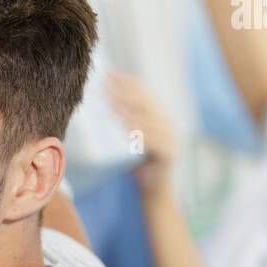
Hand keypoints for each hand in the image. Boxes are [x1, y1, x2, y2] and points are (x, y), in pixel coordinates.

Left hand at [106, 71, 175, 197]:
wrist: (154, 192)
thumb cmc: (137, 164)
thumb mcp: (127, 139)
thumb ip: (119, 123)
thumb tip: (95, 105)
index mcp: (158, 116)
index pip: (143, 93)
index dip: (126, 82)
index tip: (108, 73)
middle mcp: (167, 123)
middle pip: (146, 102)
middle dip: (125, 92)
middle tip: (105, 87)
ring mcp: (171, 137)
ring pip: (150, 119)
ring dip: (130, 110)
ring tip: (111, 104)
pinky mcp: (169, 153)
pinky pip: (155, 140)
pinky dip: (141, 132)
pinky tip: (127, 128)